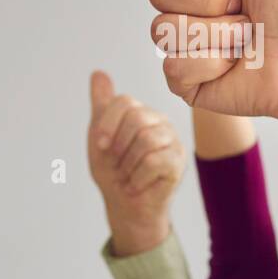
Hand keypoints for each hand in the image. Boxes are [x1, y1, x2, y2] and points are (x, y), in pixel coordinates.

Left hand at [87, 72, 184, 255]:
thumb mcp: (100, 137)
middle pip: (136, 118)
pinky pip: (154, 161)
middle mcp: (160, 121)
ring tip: (127, 175)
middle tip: (117, 165)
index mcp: (142, 112)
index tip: (101, 146)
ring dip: (127, 165)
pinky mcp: (179, 161)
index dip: (107, 124)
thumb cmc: (113, 170)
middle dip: (119, 147)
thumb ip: (102, 106)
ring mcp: (172, 140)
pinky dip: (137, 177)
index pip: (124, 102)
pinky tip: (135, 184)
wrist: (124, 206)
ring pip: (146, 140)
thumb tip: (98, 72)